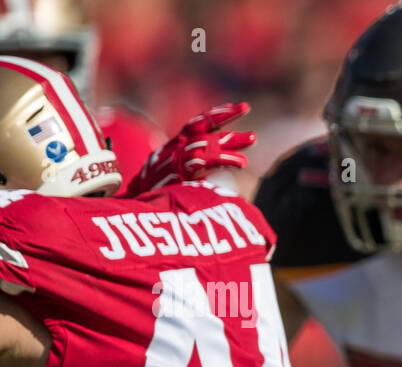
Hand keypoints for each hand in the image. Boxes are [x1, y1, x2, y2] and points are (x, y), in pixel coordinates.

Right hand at [124, 102, 255, 195]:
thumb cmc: (153, 193)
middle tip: (246, 109)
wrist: (131, 205)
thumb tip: (214, 166)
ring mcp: (174, 159)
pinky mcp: (177, 172)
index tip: (238, 107)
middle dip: (225, 116)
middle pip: (201, 127)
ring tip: (252, 140)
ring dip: (230, 143)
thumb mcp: (172, 175)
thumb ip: (192, 167)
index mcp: (173, 146)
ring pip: (205, 143)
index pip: (195, 123)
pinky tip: (240, 163)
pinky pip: (203, 162)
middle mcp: (173, 148)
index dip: (215, 114)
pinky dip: (223, 160)